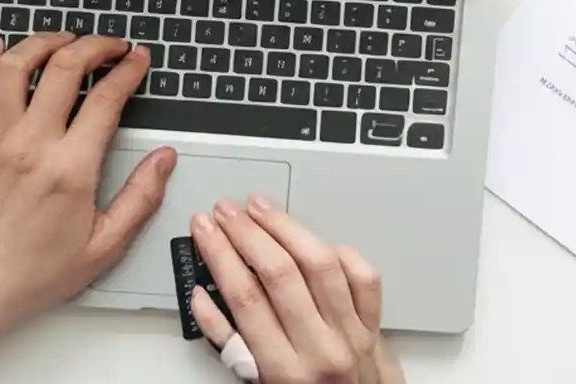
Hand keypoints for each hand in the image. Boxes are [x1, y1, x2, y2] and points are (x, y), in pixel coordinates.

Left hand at [0, 32, 176, 329]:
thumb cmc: (36, 271)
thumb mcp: (105, 244)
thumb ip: (141, 197)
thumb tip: (163, 160)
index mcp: (69, 169)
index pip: (106, 98)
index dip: (128, 70)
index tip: (137, 61)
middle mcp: (30, 145)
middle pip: (63, 67)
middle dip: (94, 45)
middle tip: (109, 45)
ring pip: (13, 66)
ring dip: (41, 42)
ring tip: (62, 40)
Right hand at [189, 197, 403, 383]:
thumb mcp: (256, 380)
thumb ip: (227, 341)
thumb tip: (201, 296)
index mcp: (283, 370)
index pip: (245, 298)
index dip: (220, 254)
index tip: (204, 229)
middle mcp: (320, 349)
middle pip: (280, 274)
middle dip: (247, 233)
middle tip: (226, 211)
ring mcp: (351, 333)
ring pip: (320, 264)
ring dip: (286, 227)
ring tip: (261, 208)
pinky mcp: (374, 323)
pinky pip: (363, 275)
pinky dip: (339, 250)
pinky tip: (312, 238)